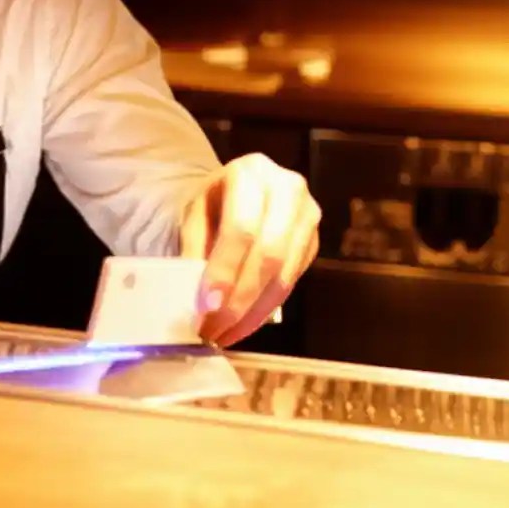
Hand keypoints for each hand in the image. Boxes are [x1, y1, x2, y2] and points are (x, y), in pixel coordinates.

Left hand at [181, 153, 320, 347]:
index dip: (225, 270)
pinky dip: (266, 308)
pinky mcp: (314, 241)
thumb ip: (194, 251)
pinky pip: (292, 281)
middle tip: (214, 330)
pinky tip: (244, 324)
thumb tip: (196, 304)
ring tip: (226, 334)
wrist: (241, 190)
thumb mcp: (195, 214)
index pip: (241, 228)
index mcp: (249, 173)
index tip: (206, 306)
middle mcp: (287, 189)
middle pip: (268, 254)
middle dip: (240, 300)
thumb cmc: (214, 202)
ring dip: (254, 312)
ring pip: (284, 273)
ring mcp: (308, 215)